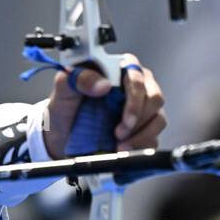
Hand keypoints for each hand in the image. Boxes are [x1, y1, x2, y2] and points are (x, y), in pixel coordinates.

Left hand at [42, 53, 165, 157]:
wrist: (62, 133)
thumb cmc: (65, 105)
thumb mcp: (64, 87)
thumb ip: (79, 78)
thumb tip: (104, 85)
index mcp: (118, 69)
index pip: (137, 75)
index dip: (135, 98)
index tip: (125, 119)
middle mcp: (135, 85)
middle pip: (155, 98)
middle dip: (138, 120)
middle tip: (119, 134)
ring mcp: (141, 108)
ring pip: (158, 119)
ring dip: (141, 135)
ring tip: (120, 147)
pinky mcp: (143, 128)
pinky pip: (154, 137)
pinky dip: (142, 146)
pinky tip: (125, 150)